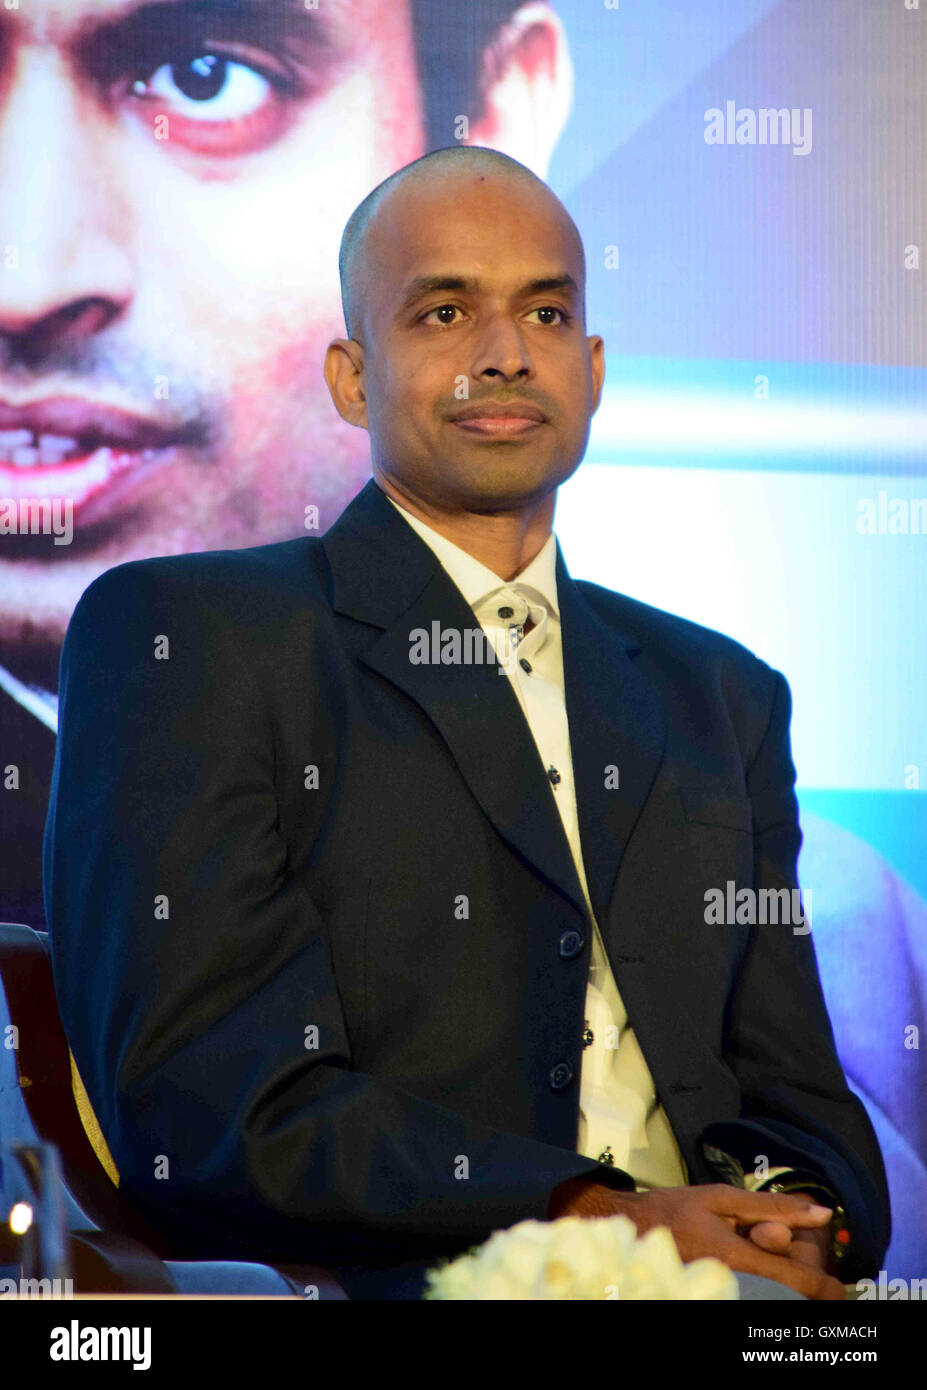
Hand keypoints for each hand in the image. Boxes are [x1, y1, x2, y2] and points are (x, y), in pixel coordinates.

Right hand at [547, 1179, 844, 1299]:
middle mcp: (734, 1285)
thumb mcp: (723, 1198)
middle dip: (802, 1282)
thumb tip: (820, 1213)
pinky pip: (753, 1298)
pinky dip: (762, 1287)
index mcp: (738, 1259)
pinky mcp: (715, 1299)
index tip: (838, 1285)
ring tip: (766, 1260)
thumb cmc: (675, 1209)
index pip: (799, 1282)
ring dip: (782, 1284)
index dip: (826, 1285)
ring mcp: (725, 1296)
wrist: (628, 1230)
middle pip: (788, 1296)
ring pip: (772, 1299)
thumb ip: (773, 1207)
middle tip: (795, 1261)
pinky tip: (751, 1269)